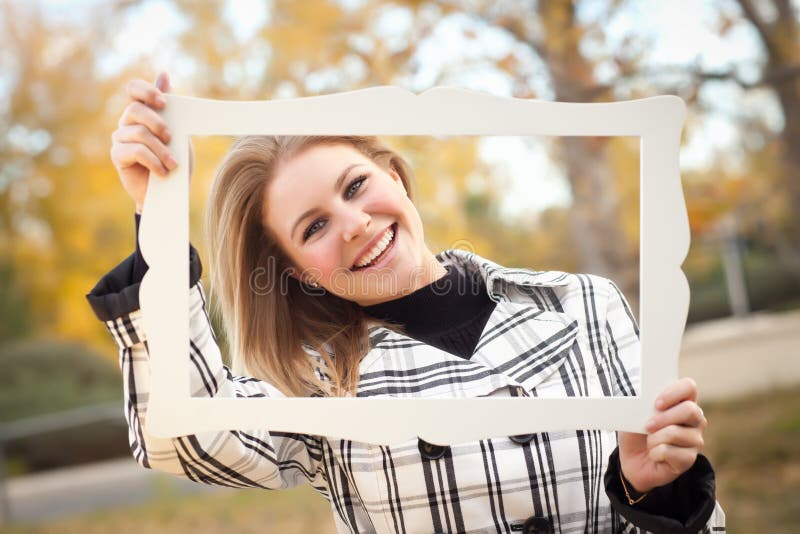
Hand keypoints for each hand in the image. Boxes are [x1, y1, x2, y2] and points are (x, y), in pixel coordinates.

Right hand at [109, 72, 176, 213]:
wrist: (169, 192)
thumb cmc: (174, 160)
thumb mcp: (179, 134)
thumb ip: (170, 108)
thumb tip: (164, 74)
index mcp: (143, 112)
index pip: (134, 89)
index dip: (146, 91)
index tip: (164, 102)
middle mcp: (128, 122)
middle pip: (135, 109)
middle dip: (158, 123)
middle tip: (171, 138)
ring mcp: (120, 138)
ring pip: (138, 133)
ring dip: (161, 150)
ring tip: (173, 165)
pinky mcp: (117, 156)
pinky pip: (134, 151)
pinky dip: (153, 161)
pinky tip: (162, 172)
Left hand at [617, 377, 706, 492]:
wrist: (632, 460)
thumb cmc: (636, 433)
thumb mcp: (634, 415)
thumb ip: (643, 405)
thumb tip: (648, 404)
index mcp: (681, 402)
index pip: (689, 387)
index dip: (674, 392)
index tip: (656, 403)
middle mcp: (694, 420)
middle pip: (690, 410)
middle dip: (663, 418)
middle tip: (647, 425)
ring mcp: (694, 440)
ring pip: (676, 433)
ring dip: (654, 438)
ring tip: (649, 442)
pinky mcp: (689, 459)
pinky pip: (670, 452)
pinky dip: (655, 453)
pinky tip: (654, 454)